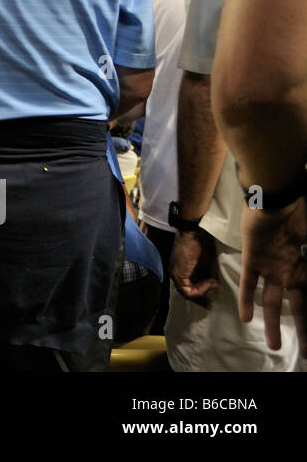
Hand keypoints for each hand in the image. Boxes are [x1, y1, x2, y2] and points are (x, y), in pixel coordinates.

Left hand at [170, 228, 218, 304]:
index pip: (187, 289)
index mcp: (180, 270)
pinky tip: (209, 282)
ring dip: (202, 291)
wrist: (195, 233)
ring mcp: (175, 273)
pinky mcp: (178, 273)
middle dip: (200, 298)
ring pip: (186, 293)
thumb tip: (213, 286)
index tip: (209, 301)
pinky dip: (200, 289)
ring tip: (213, 284)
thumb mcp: (206, 263)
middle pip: (186, 293)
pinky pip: (187, 290)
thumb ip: (206, 275)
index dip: (200, 295)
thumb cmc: (201, 244)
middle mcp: (174, 273)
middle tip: (209, 304)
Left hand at [238, 198, 306, 353]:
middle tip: (304, 352)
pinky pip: (249, 283)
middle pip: (298, 306)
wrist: (278, 194)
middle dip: (302, 329)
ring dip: (273, 323)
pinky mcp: (254, 258)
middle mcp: (290, 269)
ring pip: (273, 301)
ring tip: (273, 345)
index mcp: (306, 266)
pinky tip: (246, 319)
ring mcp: (272, 265)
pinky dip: (247, 300)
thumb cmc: (302, 212)